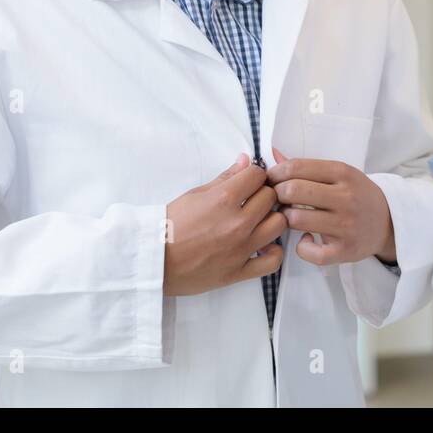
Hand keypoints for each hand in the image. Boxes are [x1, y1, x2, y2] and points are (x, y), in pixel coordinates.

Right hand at [162, 153, 285, 295]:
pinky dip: (272, 253)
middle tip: (252, 199)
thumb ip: (225, 178)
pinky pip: (273, 261)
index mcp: (223, 199)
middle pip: (271, 197)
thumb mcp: (194, 194)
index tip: (248, 181)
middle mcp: (237, 223)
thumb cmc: (169, 226)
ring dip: (271, 219)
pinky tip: (262, 246)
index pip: (258, 175)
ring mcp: (241, 248)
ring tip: (258, 220)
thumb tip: (245, 161)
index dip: (253, 175)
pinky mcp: (239, 271)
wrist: (153, 259)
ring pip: (279, 224)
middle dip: (263, 194)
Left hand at [266, 147, 396, 265]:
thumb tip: (274, 154)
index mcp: (343, 173)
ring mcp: (346, 225)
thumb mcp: (339, 174)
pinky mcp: (345, 250)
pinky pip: (310, 252)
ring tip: (290, 217)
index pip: (297, 167)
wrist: (389, 222)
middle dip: (277, 194)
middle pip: (292, 191)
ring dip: (285, 218)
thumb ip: (306, 167)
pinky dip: (302, 247)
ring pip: (296, 220)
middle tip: (278, 199)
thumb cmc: (357, 195)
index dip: (276, 173)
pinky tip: (306, 239)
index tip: (271, 180)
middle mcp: (346, 197)